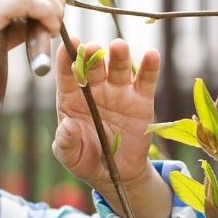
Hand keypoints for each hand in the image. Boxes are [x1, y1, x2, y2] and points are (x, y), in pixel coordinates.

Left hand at [52, 38, 160, 191]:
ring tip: (118, 46)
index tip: (67, 44)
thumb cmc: (86, 160)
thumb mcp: (71, 156)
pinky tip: (151, 56)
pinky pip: (146, 80)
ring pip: (118, 68)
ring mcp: (119, 92)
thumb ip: (66, 142)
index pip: (67, 75)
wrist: (118, 173)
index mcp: (72, 99)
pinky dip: (149, 67)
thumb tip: (66, 125)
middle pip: (93, 67)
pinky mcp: (141, 100)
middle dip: (93, 55)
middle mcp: (95, 90)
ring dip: (119, 55)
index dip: (65, 58)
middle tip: (93, 48)